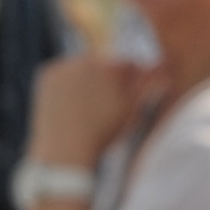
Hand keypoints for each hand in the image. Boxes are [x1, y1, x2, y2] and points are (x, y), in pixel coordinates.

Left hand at [27, 54, 151, 167]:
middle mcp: (87, 60)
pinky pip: (63, 72)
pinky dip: (67, 83)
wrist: (64, 150)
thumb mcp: (133, 110)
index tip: (124, 99)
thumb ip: (148, 84)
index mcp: (112, 68)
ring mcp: (64, 64)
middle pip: (105, 63)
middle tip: (103, 105)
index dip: (131, 82)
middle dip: (108, 79)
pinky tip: (69, 103)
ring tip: (86, 107)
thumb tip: (162, 65)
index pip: (129, 64)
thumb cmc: (103, 134)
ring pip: (83, 67)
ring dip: (87, 79)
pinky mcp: (46, 72)